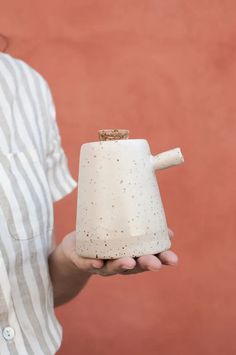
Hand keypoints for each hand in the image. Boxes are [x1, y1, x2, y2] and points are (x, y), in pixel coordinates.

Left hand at [60, 229, 177, 276]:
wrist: (75, 248)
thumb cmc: (106, 236)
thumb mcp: (125, 230)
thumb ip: (143, 228)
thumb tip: (168, 230)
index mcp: (131, 255)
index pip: (149, 258)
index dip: (161, 260)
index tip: (173, 260)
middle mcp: (118, 262)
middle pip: (133, 267)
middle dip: (144, 265)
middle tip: (155, 264)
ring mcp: (101, 263)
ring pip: (111, 267)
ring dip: (121, 265)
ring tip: (128, 262)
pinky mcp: (82, 260)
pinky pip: (86, 263)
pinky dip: (92, 264)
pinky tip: (97, 263)